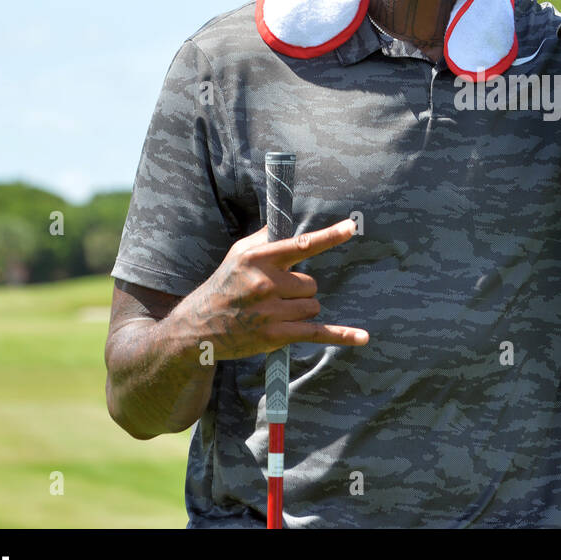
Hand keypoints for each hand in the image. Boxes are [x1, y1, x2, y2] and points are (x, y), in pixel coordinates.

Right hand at [172, 218, 367, 357]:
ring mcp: (271, 311)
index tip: (352, 227)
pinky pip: (317, 333)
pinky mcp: (276, 336)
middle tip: (273, 296)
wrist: (197, 328)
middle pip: (311, 283)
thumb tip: (286, 221)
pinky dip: (342, 335)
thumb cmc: (223, 285)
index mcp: (258, 259)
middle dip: (299, 290)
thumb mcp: (238, 254)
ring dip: (300, 310)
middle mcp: (265, 283)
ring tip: (272, 313)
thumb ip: (265, 238)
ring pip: (313, 306)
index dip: (329, 236)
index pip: (301, 244)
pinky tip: (364, 338)